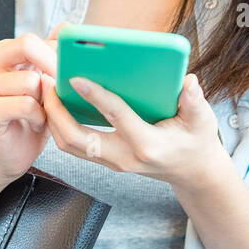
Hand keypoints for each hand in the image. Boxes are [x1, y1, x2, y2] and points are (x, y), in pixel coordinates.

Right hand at [0, 22, 68, 181]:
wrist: (13, 154)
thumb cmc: (33, 115)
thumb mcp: (47, 82)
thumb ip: (52, 54)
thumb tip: (66, 26)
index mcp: (3, 53)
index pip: (33, 39)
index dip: (56, 54)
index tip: (70, 70)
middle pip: (26, 45)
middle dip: (53, 65)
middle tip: (63, 87)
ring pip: (31, 80)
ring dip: (46, 101)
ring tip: (44, 112)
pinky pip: (25, 104)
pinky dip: (39, 117)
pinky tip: (36, 124)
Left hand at [42, 70, 227, 186]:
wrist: (191, 171)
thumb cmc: (196, 141)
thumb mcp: (202, 121)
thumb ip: (195, 102)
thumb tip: (189, 83)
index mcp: (147, 145)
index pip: (115, 117)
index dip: (95, 96)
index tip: (75, 78)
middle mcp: (124, 157)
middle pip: (77, 140)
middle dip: (56, 112)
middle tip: (46, 83)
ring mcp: (112, 162)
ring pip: (69, 145)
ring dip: (53, 118)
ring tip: (46, 89)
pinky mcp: (105, 160)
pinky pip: (74, 145)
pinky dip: (60, 125)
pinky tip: (56, 102)